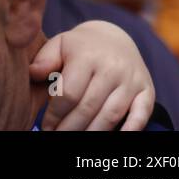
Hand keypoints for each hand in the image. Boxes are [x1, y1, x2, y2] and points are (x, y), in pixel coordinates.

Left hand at [29, 20, 154, 130]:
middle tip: (57, 137)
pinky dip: (130, 130)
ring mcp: (131, 80)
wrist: (114, 37)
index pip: (69, 93)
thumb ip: (45, 60)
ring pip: (111, 115)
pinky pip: (141, 114)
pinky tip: (113, 139)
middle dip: (70, 128)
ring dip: (92, 133)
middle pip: (89, 108)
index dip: (55, 114)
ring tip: (76, 141)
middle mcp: (112, 68)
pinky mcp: (147, 90)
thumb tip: (31, 74)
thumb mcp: (59, 45)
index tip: (45, 127)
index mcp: (87, 56)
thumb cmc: (80, 47)